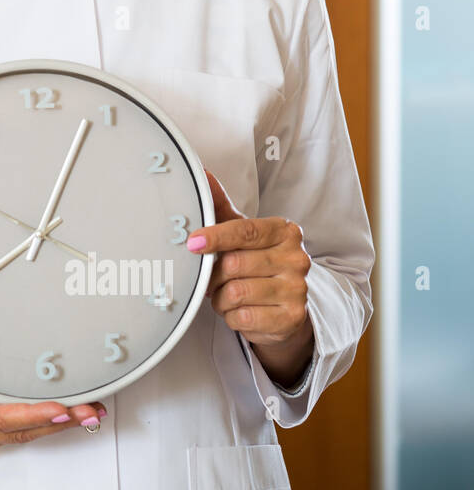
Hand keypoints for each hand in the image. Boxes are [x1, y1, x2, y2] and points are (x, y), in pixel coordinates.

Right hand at [0, 345, 106, 452]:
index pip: (0, 415)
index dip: (34, 414)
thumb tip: (12, 329)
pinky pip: (14, 435)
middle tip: (91, 410)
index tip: (63, 410)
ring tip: (89, 412)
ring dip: (56, 424)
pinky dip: (40, 425)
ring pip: (20, 435)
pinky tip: (64, 416)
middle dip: (59, 421)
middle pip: (18, 430)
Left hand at [189, 170, 314, 385]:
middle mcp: (297, 258)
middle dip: (214, 274)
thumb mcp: (242, 234)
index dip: (215, 236)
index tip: (192, 243)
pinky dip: (231, 316)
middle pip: (234, 264)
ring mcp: (298, 289)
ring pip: (235, 292)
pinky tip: (239, 310)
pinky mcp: (292, 318)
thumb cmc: (258, 265)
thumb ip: (221, 206)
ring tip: (226, 294)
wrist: (286, 309)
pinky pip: (243, 317)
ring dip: (220, 297)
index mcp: (284, 231)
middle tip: (212, 278)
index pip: (245, 230)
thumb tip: (200, 171)